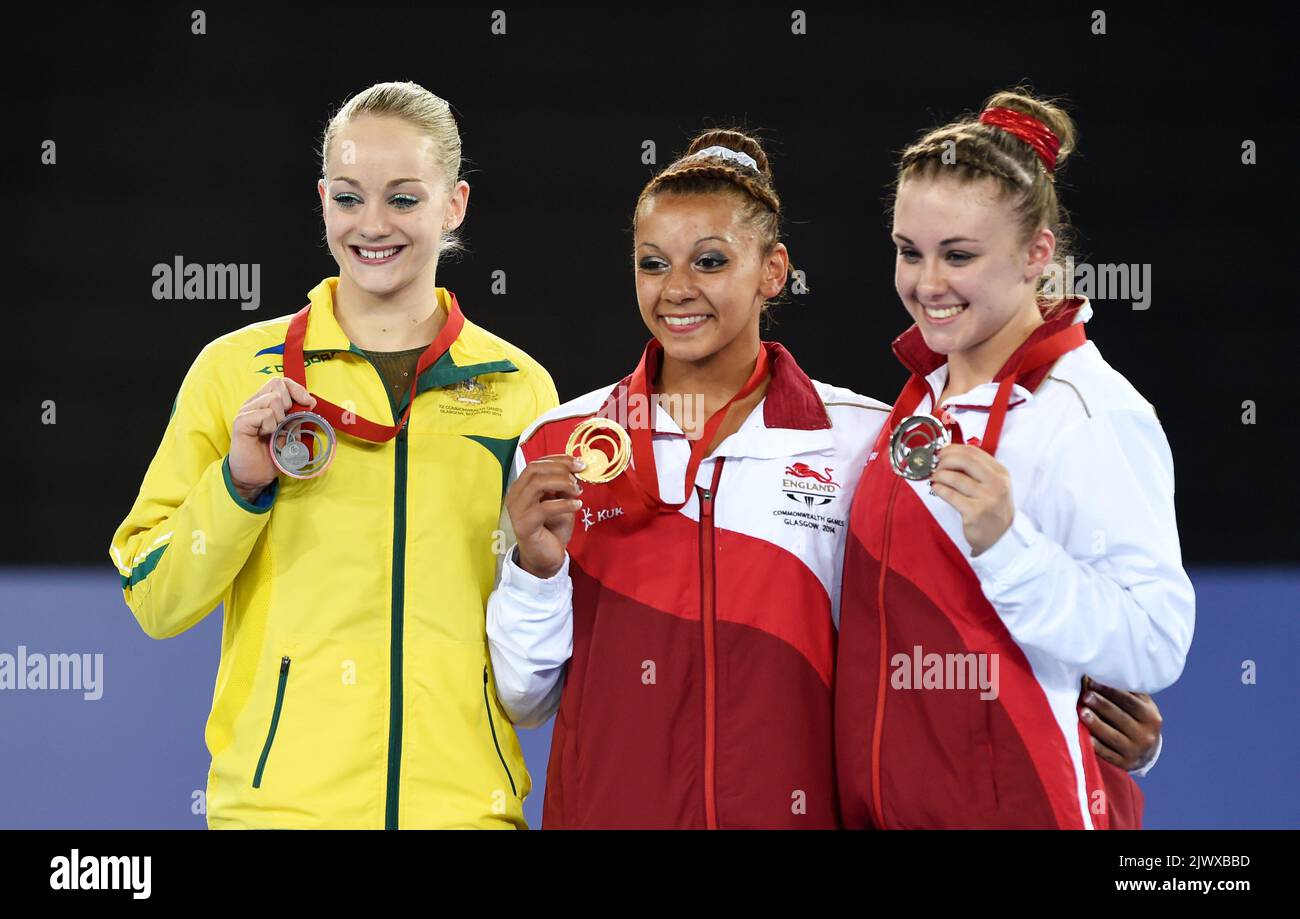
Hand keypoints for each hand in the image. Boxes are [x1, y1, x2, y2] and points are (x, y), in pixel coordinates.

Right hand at [229, 377, 315, 500]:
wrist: (255, 476)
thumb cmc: (271, 454)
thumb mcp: (291, 433)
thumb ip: (297, 417)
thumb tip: (309, 402)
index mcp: (265, 402)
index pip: (282, 382)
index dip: (297, 389)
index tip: (309, 403)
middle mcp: (254, 403)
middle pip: (278, 385)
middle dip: (289, 404)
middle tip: (284, 424)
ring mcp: (246, 411)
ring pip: (273, 399)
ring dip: (280, 419)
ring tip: (273, 433)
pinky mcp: (241, 422)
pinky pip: (265, 414)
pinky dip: (271, 426)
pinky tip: (265, 436)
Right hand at [505, 454, 584, 579]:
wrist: (545, 558)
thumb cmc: (552, 529)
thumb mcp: (560, 501)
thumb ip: (564, 486)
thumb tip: (577, 469)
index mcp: (521, 487)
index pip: (536, 464)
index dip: (558, 459)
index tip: (578, 462)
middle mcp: (515, 496)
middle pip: (534, 470)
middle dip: (560, 468)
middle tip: (581, 472)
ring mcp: (517, 510)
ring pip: (536, 484)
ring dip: (561, 483)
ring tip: (578, 490)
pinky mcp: (524, 525)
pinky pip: (544, 507)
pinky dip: (564, 503)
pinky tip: (577, 505)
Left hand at [929, 444, 1014, 555]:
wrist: (1001, 538)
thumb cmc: (992, 509)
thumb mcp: (993, 485)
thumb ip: (976, 470)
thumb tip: (948, 455)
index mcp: (1000, 473)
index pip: (974, 452)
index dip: (953, 449)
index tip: (942, 452)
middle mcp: (996, 484)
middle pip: (965, 461)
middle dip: (945, 460)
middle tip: (936, 465)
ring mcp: (987, 498)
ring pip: (956, 478)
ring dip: (939, 475)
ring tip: (934, 478)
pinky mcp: (975, 513)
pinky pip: (951, 495)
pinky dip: (939, 489)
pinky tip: (936, 488)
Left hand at [1079, 675, 1162, 770]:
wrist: (1146, 751)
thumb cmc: (1137, 719)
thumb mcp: (1140, 705)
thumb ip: (1126, 691)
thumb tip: (1101, 670)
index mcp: (1151, 717)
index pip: (1129, 701)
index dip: (1110, 690)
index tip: (1091, 681)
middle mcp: (1146, 735)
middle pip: (1120, 718)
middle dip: (1101, 705)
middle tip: (1085, 695)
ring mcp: (1136, 751)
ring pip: (1113, 736)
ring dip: (1096, 724)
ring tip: (1081, 712)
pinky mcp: (1124, 764)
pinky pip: (1107, 754)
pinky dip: (1095, 745)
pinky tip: (1084, 737)